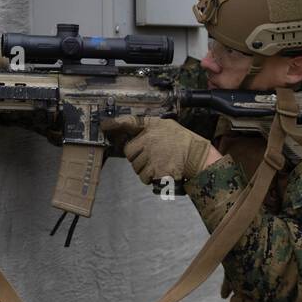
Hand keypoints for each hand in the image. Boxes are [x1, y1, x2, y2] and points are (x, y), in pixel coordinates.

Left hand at [100, 116, 214, 184]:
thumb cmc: (183, 140)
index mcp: (150, 129)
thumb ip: (148, 125)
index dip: (114, 124)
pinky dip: (151, 178)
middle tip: (150, 156)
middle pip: (130, 153)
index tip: (104, 125)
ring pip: (137, 168)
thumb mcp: (166, 125)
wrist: (197, 156)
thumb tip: (129, 126)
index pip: (128, 124)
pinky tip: (161, 171)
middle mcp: (148, 142)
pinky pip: (145, 178)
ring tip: (158, 164)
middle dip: (137, 157)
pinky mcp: (156, 172)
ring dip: (144, 169)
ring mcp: (151, 157)